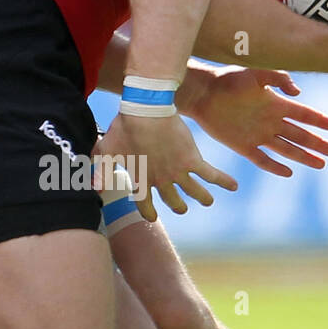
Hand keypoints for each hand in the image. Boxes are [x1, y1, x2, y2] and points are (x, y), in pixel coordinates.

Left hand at [97, 112, 236, 221]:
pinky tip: (234, 186)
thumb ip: (101, 171)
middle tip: (182, 208)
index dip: (148, 212)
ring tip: (207, 201)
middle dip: (178, 206)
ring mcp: (178, 172)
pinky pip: (211, 174)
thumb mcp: (106, 151)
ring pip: (194, 191)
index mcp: (141, 180)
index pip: (144, 203)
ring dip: (201, 198)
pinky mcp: (192, 159)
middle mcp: (161, 181)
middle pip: (173, 201)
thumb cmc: (123, 128)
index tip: (152, 217)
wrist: (145, 111)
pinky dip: (223, 181)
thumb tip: (94, 189)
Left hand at [186, 66, 327, 176]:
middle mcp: (270, 121)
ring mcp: (258, 135)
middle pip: (301, 135)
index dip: (319, 121)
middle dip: (318, 144)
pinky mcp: (242, 146)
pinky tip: (289, 172)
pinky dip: (275, 166)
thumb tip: (297, 92)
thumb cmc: (228, 78)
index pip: (304, 114)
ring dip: (304, 157)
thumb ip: (278, 78)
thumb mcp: (256, 72)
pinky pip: (262, 159)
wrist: (203, 92)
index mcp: (276, 104)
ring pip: (287, 149)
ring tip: (321, 164)